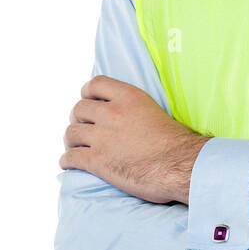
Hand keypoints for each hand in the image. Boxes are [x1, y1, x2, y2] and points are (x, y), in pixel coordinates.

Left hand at [59, 75, 208, 203]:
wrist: (182, 166)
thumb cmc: (178, 143)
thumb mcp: (156, 111)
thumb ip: (136, 110)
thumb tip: (131, 119)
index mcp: (129, 97)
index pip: (96, 83)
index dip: (87, 93)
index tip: (88, 100)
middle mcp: (112, 113)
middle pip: (79, 109)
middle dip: (78, 119)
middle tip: (82, 128)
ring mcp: (102, 137)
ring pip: (71, 133)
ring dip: (71, 140)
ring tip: (74, 147)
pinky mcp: (97, 161)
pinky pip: (71, 157)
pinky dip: (67, 161)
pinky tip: (69, 164)